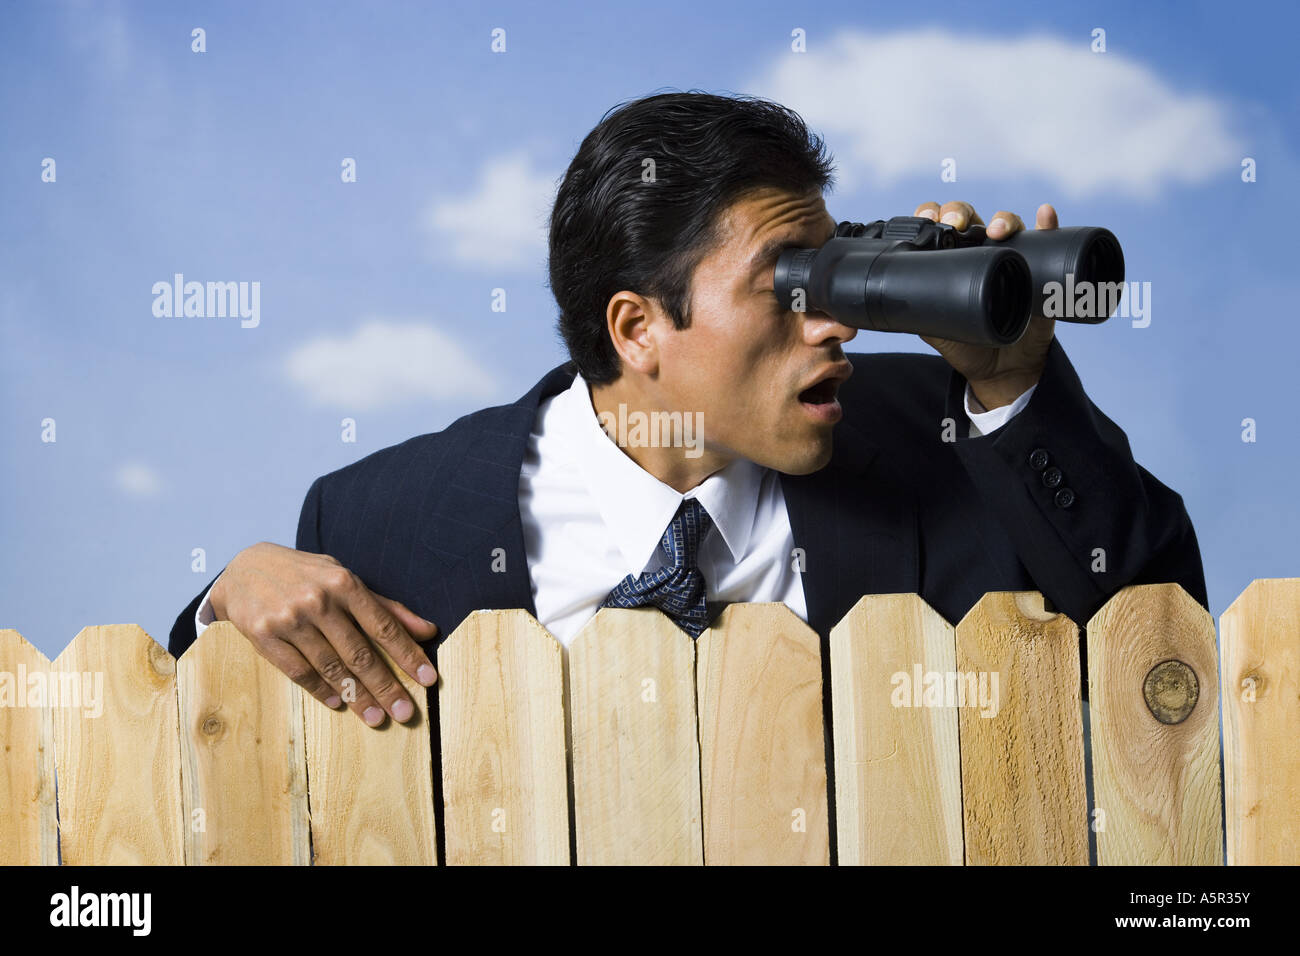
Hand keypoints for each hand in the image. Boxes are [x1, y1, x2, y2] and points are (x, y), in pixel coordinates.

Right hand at [210, 542, 438, 727]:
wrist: (245, 568)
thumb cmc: (306, 575)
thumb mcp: (345, 579)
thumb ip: (385, 606)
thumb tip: (428, 630)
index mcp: (344, 583)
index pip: (383, 626)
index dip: (408, 655)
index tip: (428, 679)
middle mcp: (318, 601)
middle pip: (359, 653)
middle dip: (386, 687)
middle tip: (405, 713)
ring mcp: (289, 619)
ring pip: (331, 667)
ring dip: (356, 696)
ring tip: (375, 717)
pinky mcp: (264, 636)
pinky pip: (299, 671)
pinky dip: (320, 690)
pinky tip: (338, 703)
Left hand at [912, 200, 1058, 408]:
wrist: (1002, 369)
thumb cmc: (968, 345)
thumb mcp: (937, 330)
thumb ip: (921, 312)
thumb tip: (900, 301)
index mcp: (953, 261)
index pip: (942, 228)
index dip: (934, 215)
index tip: (927, 218)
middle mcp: (981, 253)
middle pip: (972, 219)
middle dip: (962, 212)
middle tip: (955, 222)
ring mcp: (1011, 257)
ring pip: (1008, 225)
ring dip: (1003, 219)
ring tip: (997, 230)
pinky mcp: (1039, 269)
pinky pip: (1047, 241)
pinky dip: (1048, 224)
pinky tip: (1044, 215)